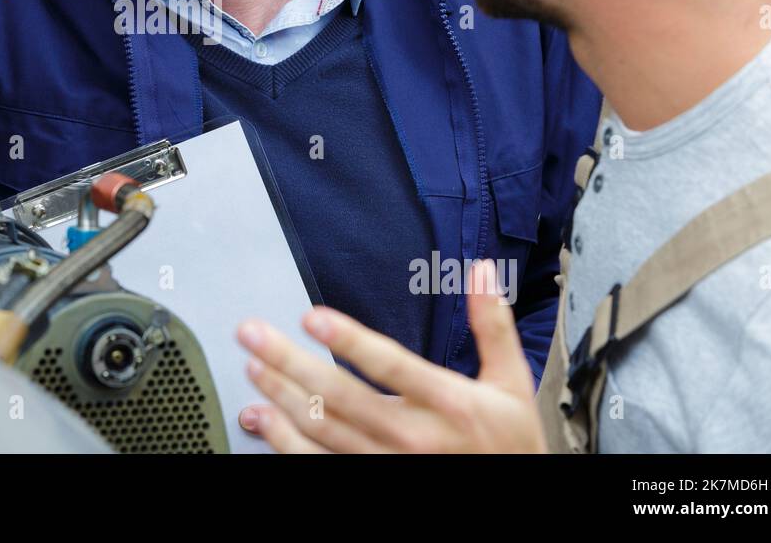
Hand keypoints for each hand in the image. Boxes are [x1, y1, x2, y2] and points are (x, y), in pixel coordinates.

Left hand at [236, 259, 546, 452]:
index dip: (349, 340)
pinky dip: (284, 442)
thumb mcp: (511, 382)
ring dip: (281, 398)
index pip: (391, 366)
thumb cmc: (511, 441)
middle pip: (342, 397)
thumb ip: (493, 325)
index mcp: (449, 403)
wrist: (519, 500)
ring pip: (324, 432)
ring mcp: (390, 465)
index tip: (312, 317)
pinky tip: (261, 418)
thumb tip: (483, 270)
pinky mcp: (374, 482)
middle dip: (289, 362)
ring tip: (251, 367)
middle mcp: (415, 438)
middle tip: (252, 334)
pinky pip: (319, 464)